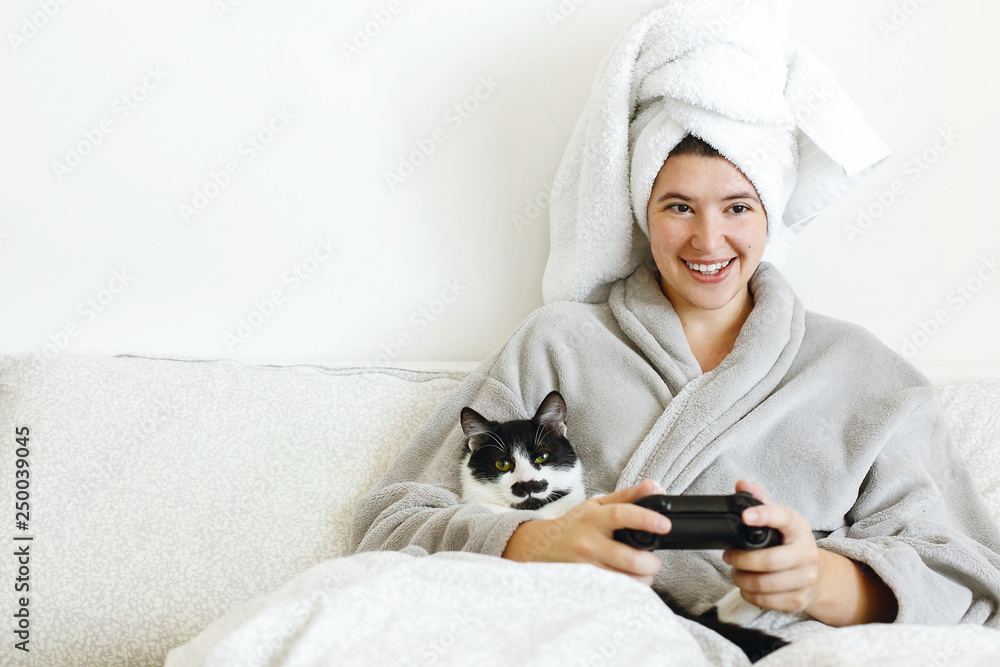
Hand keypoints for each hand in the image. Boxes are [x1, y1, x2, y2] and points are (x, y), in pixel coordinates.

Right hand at [502, 478, 670, 584]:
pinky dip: (629, 588)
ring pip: (626, 580)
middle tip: (653, 560)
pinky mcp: (585, 585)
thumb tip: (654, 486)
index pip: (621, 515)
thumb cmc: (575, 525)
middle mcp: (589, 543)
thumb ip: (628, 496)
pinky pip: (616, 592)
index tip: (665, 524)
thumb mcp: (598, 505)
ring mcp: (586, 567)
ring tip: (641, 570)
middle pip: (629, 558)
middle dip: (651, 563)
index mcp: (594, 519)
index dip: (646, 519)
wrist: (542, 547)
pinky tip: (628, 579)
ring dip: (643, 578)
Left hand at [722, 480, 822, 613]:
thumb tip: (742, 484)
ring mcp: (805, 579)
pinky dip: (749, 594)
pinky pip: (765, 601)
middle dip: (741, 559)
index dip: (764, 516)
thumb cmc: (790, 544)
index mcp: (799, 528)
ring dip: (741, 578)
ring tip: (736, 571)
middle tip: (728, 556)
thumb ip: (760, 501)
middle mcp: (806, 553)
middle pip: (768, 561)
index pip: (783, 517)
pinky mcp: (798, 600)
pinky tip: (747, 586)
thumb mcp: (780, 520)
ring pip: (764, 584)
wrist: (817, 575)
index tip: (745, 515)